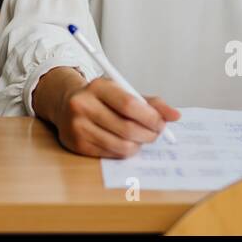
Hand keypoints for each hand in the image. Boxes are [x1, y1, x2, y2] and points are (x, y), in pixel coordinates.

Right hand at [33, 66, 180, 157]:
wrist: (65, 103)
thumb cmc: (100, 98)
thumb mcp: (122, 91)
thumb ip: (150, 103)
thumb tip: (175, 115)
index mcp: (97, 87)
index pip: (129, 104)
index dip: (150, 117)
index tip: (161, 123)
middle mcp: (83, 105)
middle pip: (127, 128)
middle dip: (149, 134)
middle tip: (156, 133)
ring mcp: (78, 127)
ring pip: (121, 145)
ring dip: (138, 145)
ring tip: (140, 138)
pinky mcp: (77, 145)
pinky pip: (111, 154)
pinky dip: (124, 151)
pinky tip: (124, 142)